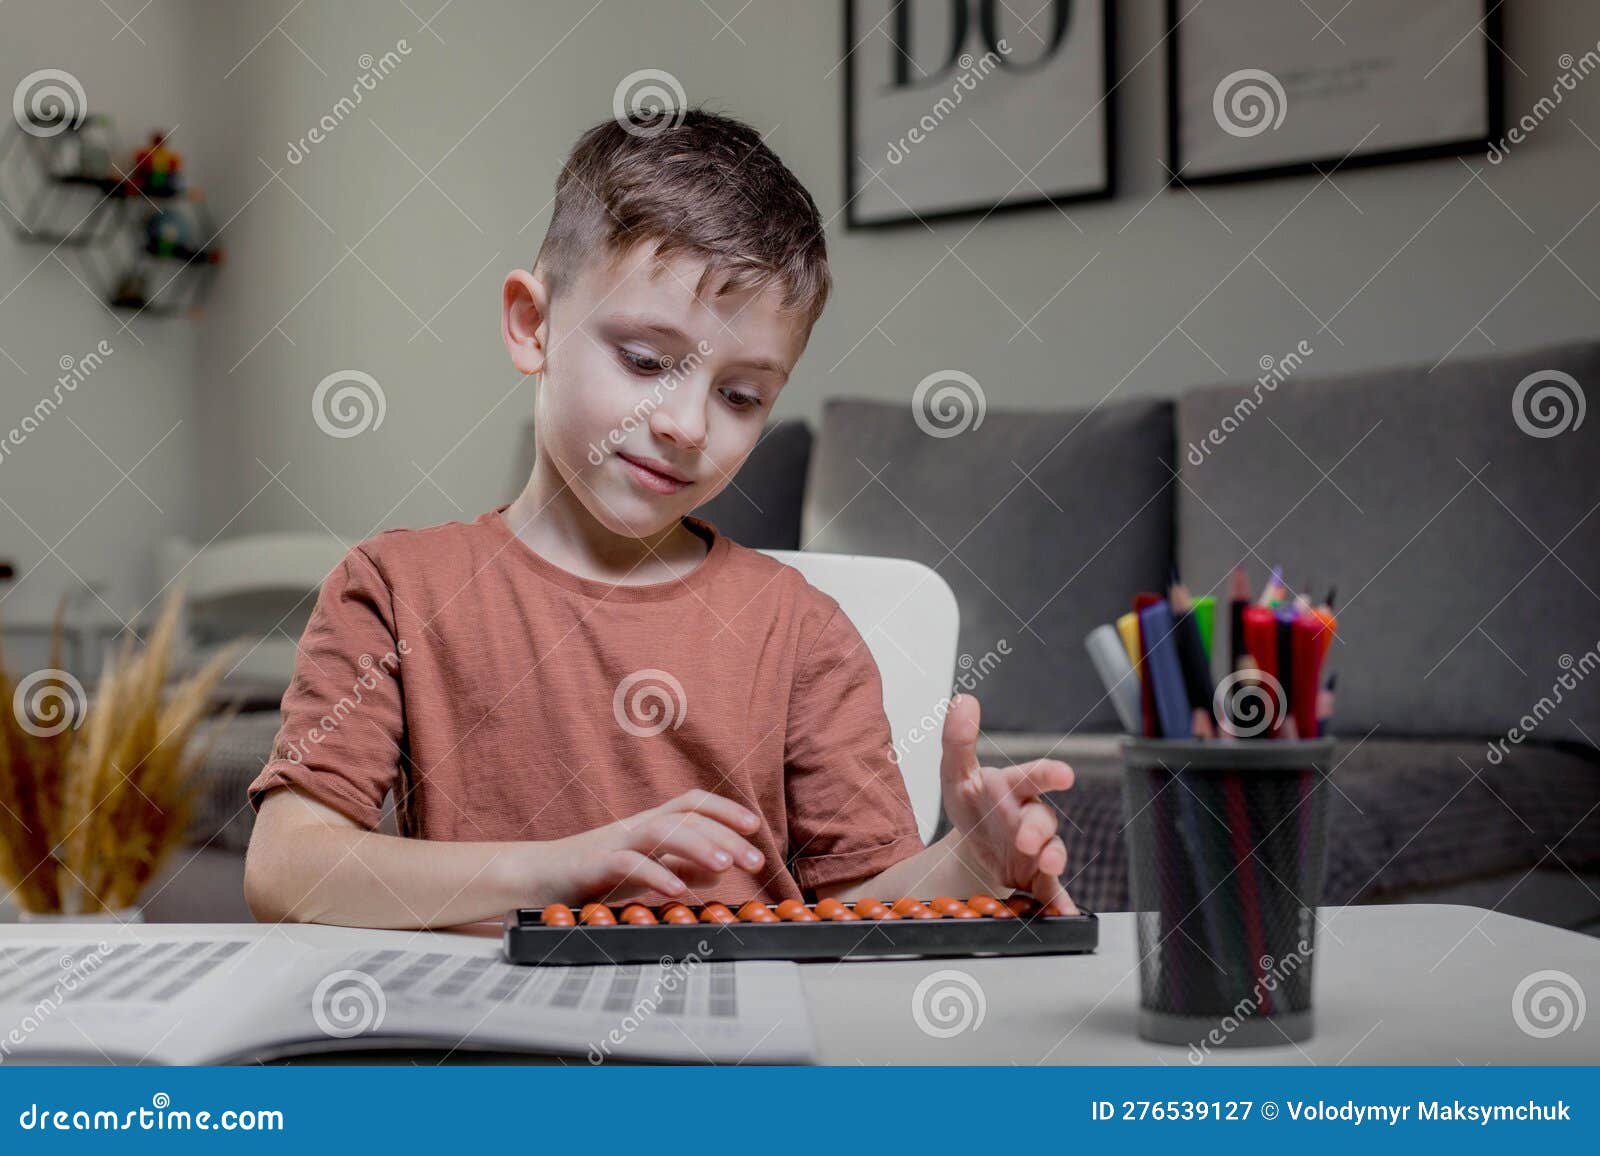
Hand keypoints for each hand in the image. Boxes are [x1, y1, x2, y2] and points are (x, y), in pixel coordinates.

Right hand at [540, 789, 765, 904]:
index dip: (725, 809)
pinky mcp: (594, 866)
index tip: (755, 827)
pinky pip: (628, 865)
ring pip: (661, 831)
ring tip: (725, 867)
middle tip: (754, 861)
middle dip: (724, 835)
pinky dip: (656, 875)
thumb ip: (683, 867)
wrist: (536, 876)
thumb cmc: (595, 873)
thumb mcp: (647, 869)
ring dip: (697, 846)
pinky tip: (678, 891)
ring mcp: (614, 843)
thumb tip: (720, 869)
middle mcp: (636, 826)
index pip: (692, 803)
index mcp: (650, 824)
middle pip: (685, 816)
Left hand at [940, 693, 1079, 913]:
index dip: (1049, 773)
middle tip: (1026, 838)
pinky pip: (1052, 890)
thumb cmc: (973, 806)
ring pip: (1053, 852)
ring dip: (1053, 858)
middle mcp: (1030, 817)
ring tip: (1047, 864)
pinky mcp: (1036, 879)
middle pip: (1043, 818)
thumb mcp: (955, 775)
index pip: (1033, 776)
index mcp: (1013, 788)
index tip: (1064, 774)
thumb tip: (963, 700)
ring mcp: (1037, 849)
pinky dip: (1059, 901)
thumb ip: (957, 739)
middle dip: (1037, 828)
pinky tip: (1063, 912)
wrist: (973, 849)